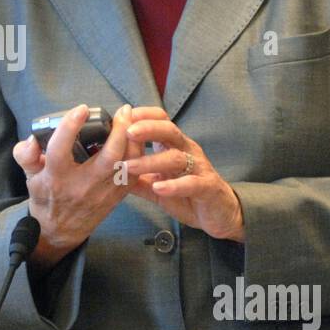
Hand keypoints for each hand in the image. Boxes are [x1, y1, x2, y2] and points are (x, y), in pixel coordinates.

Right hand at [12, 103, 142, 271]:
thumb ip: (25, 155)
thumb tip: (32, 139)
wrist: (60, 230)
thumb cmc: (45, 196)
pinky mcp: (116, 196)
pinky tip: (137, 139)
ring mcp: (102, 192)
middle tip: (123, 110)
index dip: (70, 127)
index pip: (61, 149)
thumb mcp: (29, 176)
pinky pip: (134, 174)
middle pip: (108, 156)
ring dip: (133, 140)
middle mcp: (82, 185)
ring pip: (127, 164)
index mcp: (56, 177)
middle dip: (120, 130)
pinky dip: (138, 155)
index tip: (81, 109)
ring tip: (133, 119)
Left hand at [123, 107, 245, 241]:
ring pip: (176, 157)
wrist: (219, 213)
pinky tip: (158, 187)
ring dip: (151, 161)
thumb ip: (135, 178)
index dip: (142, 116)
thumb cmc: (187, 194)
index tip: (121, 117)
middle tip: (126, 132)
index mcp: (174, 146)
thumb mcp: (157, 184)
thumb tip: (110, 171)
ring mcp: (199, 168)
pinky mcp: (207, 187)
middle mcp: (187, 151)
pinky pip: (192, 183)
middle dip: (147, 128)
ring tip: (129, 166)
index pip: (161, 121)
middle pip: (169, 131)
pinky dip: (174, 185)